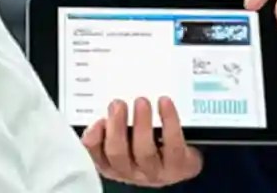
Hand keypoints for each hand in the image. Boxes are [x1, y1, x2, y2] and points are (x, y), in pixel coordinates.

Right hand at [81, 97, 202, 187]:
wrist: (182, 163)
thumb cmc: (149, 147)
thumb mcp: (126, 139)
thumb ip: (108, 130)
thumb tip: (98, 124)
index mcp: (115, 166)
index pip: (98, 156)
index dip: (95, 139)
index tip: (100, 119)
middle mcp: (133, 173)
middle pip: (118, 154)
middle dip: (116, 127)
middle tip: (118, 105)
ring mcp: (156, 172)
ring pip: (144, 151)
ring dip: (141, 124)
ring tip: (141, 102)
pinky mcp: (178, 166)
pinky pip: (173, 144)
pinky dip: (169, 121)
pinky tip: (164, 103)